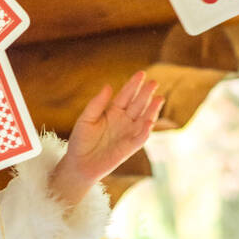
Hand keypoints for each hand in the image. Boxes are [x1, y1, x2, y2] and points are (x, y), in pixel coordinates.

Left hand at [49, 71, 164, 207]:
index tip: (141, 74)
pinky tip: (149, 122)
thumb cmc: (80, 141)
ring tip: (159, 98)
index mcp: (113, 111)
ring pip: (144, 119)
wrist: (79, 164)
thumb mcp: (86, 119)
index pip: (126, 95)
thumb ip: (97, 104)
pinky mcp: (129, 147)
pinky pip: (140, 138)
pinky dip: (145, 131)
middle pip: (138, 104)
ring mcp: (128, 133)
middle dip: (146, 94)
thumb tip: (108, 86)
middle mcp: (123, 121)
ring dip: (152, 110)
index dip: (133, 85)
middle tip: (153, 82)